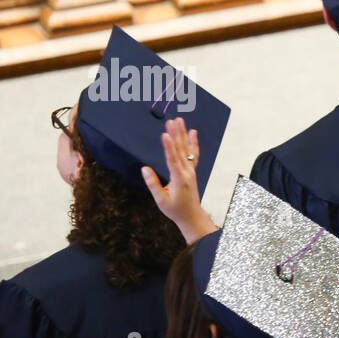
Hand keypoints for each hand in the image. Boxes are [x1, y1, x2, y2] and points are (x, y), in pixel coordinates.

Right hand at [142, 118, 216, 243]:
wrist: (192, 216)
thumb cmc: (175, 210)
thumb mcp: (161, 200)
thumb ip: (153, 184)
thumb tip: (144, 169)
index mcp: (179, 179)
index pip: (172, 159)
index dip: (168, 146)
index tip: (165, 134)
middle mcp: (187, 172)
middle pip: (180, 150)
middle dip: (175, 134)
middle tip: (172, 121)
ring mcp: (191, 171)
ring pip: (187, 149)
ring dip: (182, 134)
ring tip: (179, 121)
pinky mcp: (192, 171)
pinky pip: (193, 154)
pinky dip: (193, 143)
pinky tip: (192, 132)